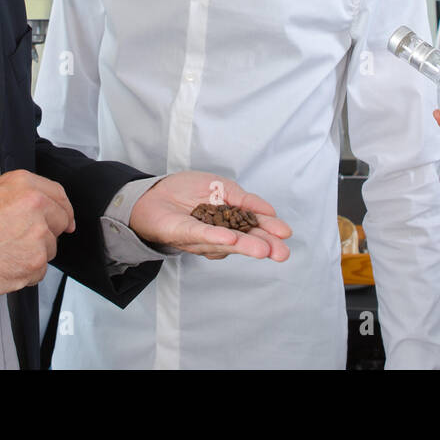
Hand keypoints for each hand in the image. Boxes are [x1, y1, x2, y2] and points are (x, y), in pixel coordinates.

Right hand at [0, 170, 74, 304]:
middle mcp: (35, 205)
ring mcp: (37, 235)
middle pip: (61, 221)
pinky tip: (5, 265)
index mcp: (23, 184)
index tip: (64, 218)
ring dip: (34, 254)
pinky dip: (26, 273)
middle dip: (47, 232)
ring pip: (51, 248)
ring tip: (6, 252)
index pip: (59, 195)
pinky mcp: (35, 262)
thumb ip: (20, 196)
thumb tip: (39, 206)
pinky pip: (40, 271)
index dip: (62, 209)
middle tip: (22, 240)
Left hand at [129, 172, 291, 261]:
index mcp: (231, 221)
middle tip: (281, 253)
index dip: (270, 230)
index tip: (286, 234)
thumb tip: (269, 210)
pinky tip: (230, 240)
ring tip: (263, 249)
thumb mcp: (221, 186)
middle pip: (244, 241)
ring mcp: (203, 237)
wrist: (154, 194)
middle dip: (264, 246)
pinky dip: (216, 238)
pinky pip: (201, 236)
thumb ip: (244, 199)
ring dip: (245, 245)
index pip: (254, 226)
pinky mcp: (184, 234)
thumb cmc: (186, 191)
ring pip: (227, 243)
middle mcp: (219, 234)